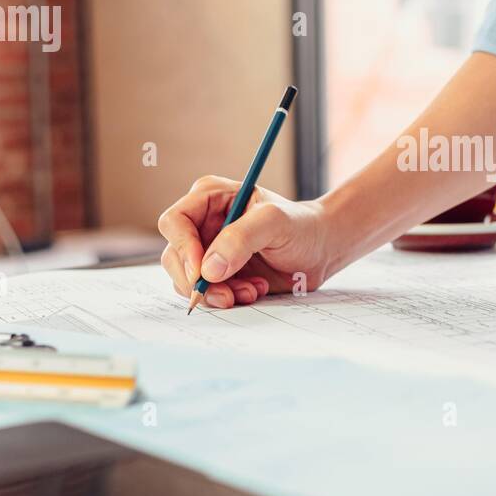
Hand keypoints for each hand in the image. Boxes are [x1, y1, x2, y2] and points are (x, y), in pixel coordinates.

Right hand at [156, 176, 331, 308]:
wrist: (320, 249)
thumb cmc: (300, 226)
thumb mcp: (275, 222)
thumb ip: (241, 238)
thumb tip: (208, 269)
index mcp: (210, 198)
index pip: (175, 222)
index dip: (184, 249)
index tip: (202, 273)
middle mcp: (202, 223)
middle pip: (175, 256)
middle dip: (198, 281)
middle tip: (227, 295)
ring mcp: (208, 251)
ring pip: (187, 280)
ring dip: (217, 293)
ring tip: (253, 290)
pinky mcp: (218, 274)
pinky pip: (207, 293)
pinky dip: (228, 298)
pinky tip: (256, 289)